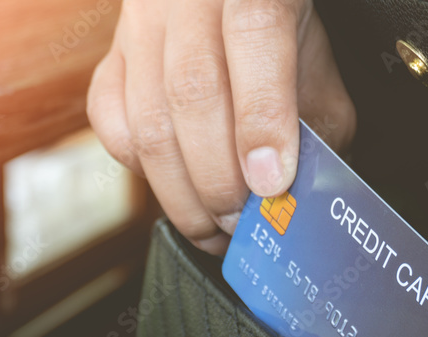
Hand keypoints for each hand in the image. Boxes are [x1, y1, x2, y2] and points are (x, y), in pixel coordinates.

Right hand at [87, 0, 355, 253]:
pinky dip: (141, 168)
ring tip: (212, 226)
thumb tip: (302, 193)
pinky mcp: (111, 53)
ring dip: (181, 192)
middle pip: (192, 92)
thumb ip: (317, 118)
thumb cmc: (273, 19)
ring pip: (147, 119)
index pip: (255, 38)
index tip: (271, 183)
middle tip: (241, 223)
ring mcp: (143, 22)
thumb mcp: (314, 56)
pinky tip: (174, 185)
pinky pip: (110, 120)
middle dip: (219, 177)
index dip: (261, 119)